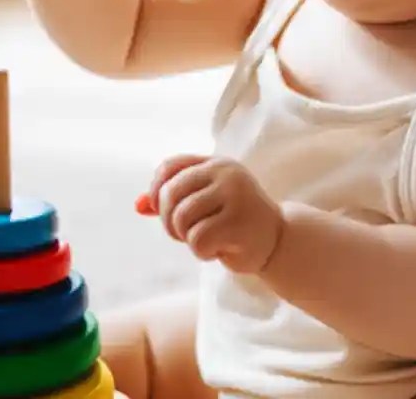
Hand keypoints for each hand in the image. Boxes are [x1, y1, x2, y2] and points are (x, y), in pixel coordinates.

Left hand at [141, 155, 283, 273]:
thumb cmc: (234, 222)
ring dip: (186, 238)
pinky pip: (197, 240)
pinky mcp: (238, 222)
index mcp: (215, 163)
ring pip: (181, 218)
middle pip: (170, 194)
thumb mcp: (204, 204)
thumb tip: (138, 205)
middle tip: (185, 233)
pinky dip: (201, 252)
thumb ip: (172, 201)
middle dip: (168, 221)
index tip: (164, 210)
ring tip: (205, 240)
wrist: (277, 241)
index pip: (168, 167)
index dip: (156, 191)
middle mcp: (225, 173)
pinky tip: (219, 249)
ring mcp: (234, 195)